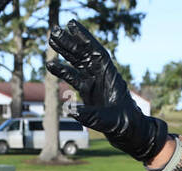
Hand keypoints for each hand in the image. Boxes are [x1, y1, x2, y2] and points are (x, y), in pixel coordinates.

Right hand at [47, 20, 169, 162]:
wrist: (131, 134)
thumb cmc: (127, 126)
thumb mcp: (110, 122)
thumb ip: (92, 116)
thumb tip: (71, 110)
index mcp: (110, 77)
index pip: (97, 53)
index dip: (84, 38)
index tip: (72, 25)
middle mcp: (102, 76)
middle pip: (85, 54)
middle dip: (70, 43)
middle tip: (55, 30)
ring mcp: (95, 83)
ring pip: (78, 63)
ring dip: (65, 52)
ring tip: (51, 40)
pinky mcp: (89, 93)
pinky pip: (74, 79)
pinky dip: (63, 72)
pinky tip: (51, 66)